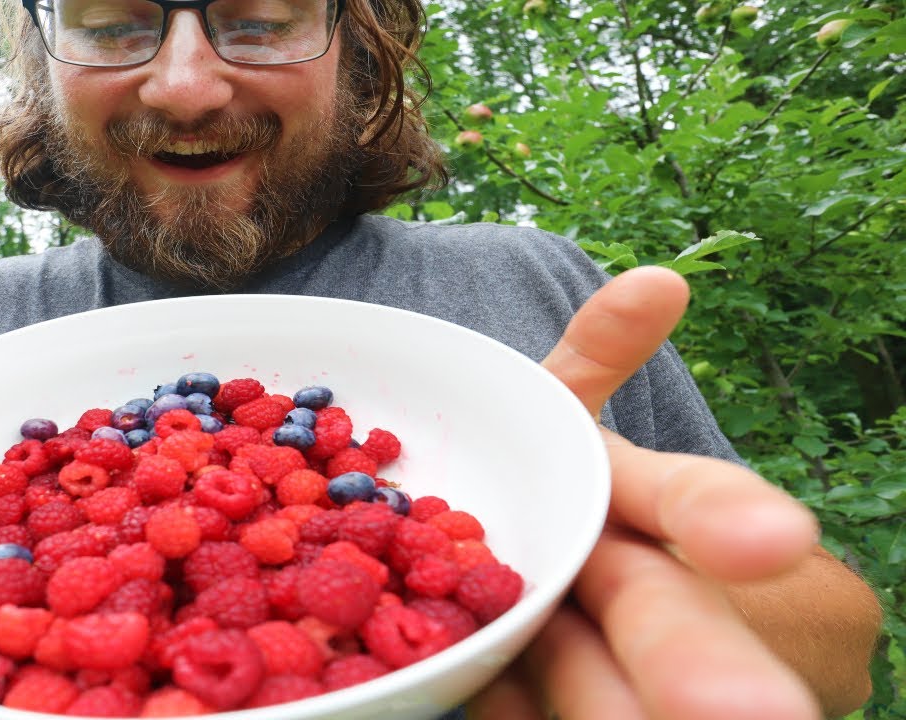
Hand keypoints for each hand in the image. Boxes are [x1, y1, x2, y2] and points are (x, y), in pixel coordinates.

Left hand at [468, 267, 821, 718]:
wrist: (536, 579)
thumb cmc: (557, 484)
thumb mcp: (563, 413)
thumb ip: (600, 354)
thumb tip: (660, 283)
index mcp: (646, 516)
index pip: (699, 510)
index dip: (727, 520)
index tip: (772, 539)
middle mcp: (638, 598)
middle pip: (672, 633)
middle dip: (700, 667)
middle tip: (741, 710)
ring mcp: (590, 665)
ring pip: (607, 697)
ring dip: (615, 712)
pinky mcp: (529, 704)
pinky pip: (515, 713)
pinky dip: (509, 715)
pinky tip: (499, 716)